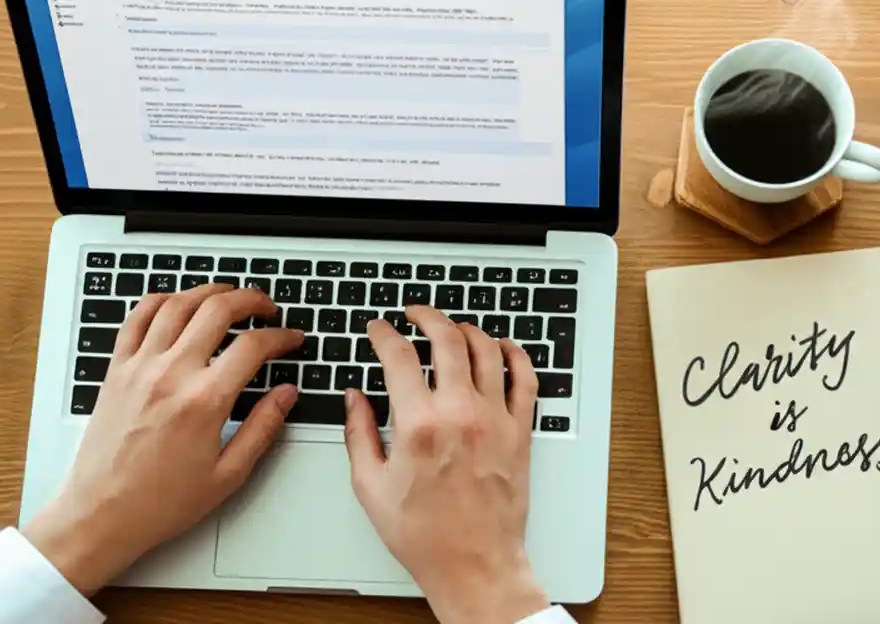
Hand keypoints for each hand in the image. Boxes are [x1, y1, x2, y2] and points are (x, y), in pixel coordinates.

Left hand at [23, 284, 302, 594]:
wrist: (101, 514)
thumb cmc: (160, 502)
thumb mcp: (228, 475)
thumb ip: (263, 427)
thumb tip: (286, 394)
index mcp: (204, 401)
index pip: (253, 346)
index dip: (281, 336)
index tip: (291, 338)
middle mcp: (170, 375)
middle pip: (218, 309)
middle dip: (252, 300)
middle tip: (267, 308)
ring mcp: (139, 368)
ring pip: (178, 303)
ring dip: (210, 292)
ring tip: (229, 297)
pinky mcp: (116, 370)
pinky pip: (137, 318)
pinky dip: (161, 300)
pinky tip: (178, 303)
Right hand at [344, 306, 547, 623]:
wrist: (474, 564)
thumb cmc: (424, 534)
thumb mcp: (370, 486)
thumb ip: (358, 433)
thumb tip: (354, 397)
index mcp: (418, 426)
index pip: (398, 356)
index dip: (383, 333)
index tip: (378, 328)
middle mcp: (459, 414)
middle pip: (447, 339)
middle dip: (426, 317)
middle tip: (415, 314)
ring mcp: (495, 420)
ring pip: (487, 350)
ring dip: (467, 330)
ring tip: (452, 328)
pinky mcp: (520, 431)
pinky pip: (525, 378)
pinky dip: (514, 354)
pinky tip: (502, 347)